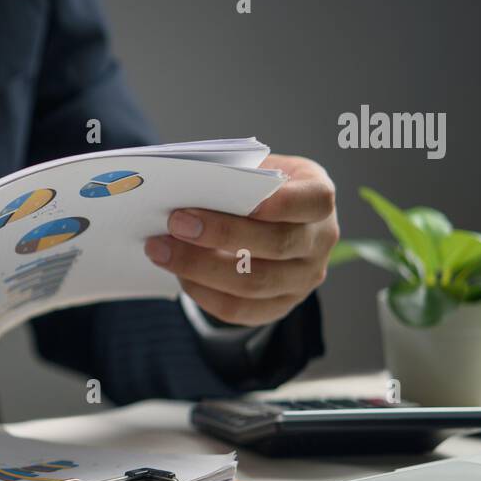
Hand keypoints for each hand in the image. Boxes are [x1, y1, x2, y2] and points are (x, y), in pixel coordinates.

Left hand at [144, 155, 338, 326]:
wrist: (271, 221)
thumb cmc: (258, 188)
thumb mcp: (256, 170)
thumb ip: (233, 176)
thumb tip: (183, 185)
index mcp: (318, 198)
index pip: (313, 201)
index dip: (283, 203)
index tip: (244, 200)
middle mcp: (319, 242)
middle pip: (277, 245)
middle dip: (221, 233)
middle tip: (175, 222)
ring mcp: (303, 279)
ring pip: (253, 284)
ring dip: (200, 267)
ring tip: (160, 249)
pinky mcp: (279, 306)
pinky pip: (239, 310)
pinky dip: (203, 293)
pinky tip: (178, 274)